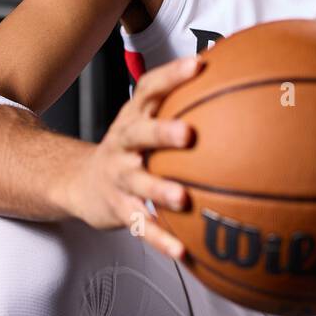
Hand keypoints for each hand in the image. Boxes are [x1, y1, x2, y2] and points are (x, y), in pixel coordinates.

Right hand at [65, 55, 202, 259]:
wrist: (80, 182)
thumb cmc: (129, 148)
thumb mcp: (144, 121)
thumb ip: (180, 104)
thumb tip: (235, 84)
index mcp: (133, 118)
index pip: (149, 89)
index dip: (172, 75)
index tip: (199, 65)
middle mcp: (123, 143)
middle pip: (138, 133)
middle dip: (161, 132)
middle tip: (188, 133)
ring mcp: (119, 177)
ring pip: (138, 182)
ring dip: (159, 189)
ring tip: (183, 198)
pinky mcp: (118, 208)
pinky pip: (141, 225)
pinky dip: (160, 238)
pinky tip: (182, 250)